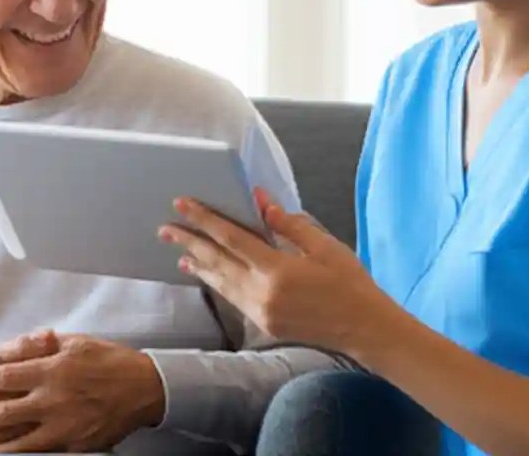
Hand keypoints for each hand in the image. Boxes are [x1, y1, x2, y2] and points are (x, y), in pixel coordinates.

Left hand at [0, 334, 165, 453]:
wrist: (144, 388)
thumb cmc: (105, 360)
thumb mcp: (72, 342)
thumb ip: (35, 345)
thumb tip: (2, 351)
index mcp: (51, 367)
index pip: (2, 374)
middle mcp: (53, 397)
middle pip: (2, 409)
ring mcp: (63, 424)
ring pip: (15, 436)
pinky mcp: (74, 444)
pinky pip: (37, 452)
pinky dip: (12, 455)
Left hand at [159, 188, 401, 358]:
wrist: (364, 328)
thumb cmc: (349, 282)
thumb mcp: (323, 246)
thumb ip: (287, 224)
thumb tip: (259, 200)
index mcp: (277, 270)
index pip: (230, 238)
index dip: (204, 219)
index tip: (182, 205)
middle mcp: (262, 293)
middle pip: (216, 261)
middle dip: (188, 243)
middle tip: (164, 228)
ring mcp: (260, 312)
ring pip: (220, 282)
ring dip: (198, 265)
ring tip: (178, 252)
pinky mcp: (263, 324)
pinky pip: (232, 297)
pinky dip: (216, 282)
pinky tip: (207, 274)